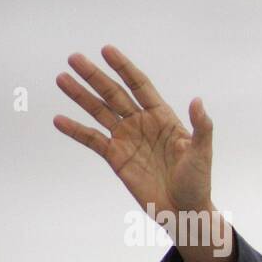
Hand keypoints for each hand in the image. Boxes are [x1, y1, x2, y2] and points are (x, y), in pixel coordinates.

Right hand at [54, 45, 213, 220]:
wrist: (184, 211)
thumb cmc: (197, 181)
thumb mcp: (202, 153)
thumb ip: (201, 127)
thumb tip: (198, 101)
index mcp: (163, 117)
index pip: (140, 86)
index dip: (124, 68)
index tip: (106, 50)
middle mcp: (142, 123)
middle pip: (114, 94)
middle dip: (95, 76)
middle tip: (74, 58)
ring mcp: (127, 139)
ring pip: (100, 112)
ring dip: (81, 96)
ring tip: (62, 79)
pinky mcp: (116, 157)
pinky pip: (93, 140)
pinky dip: (76, 130)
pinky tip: (59, 120)